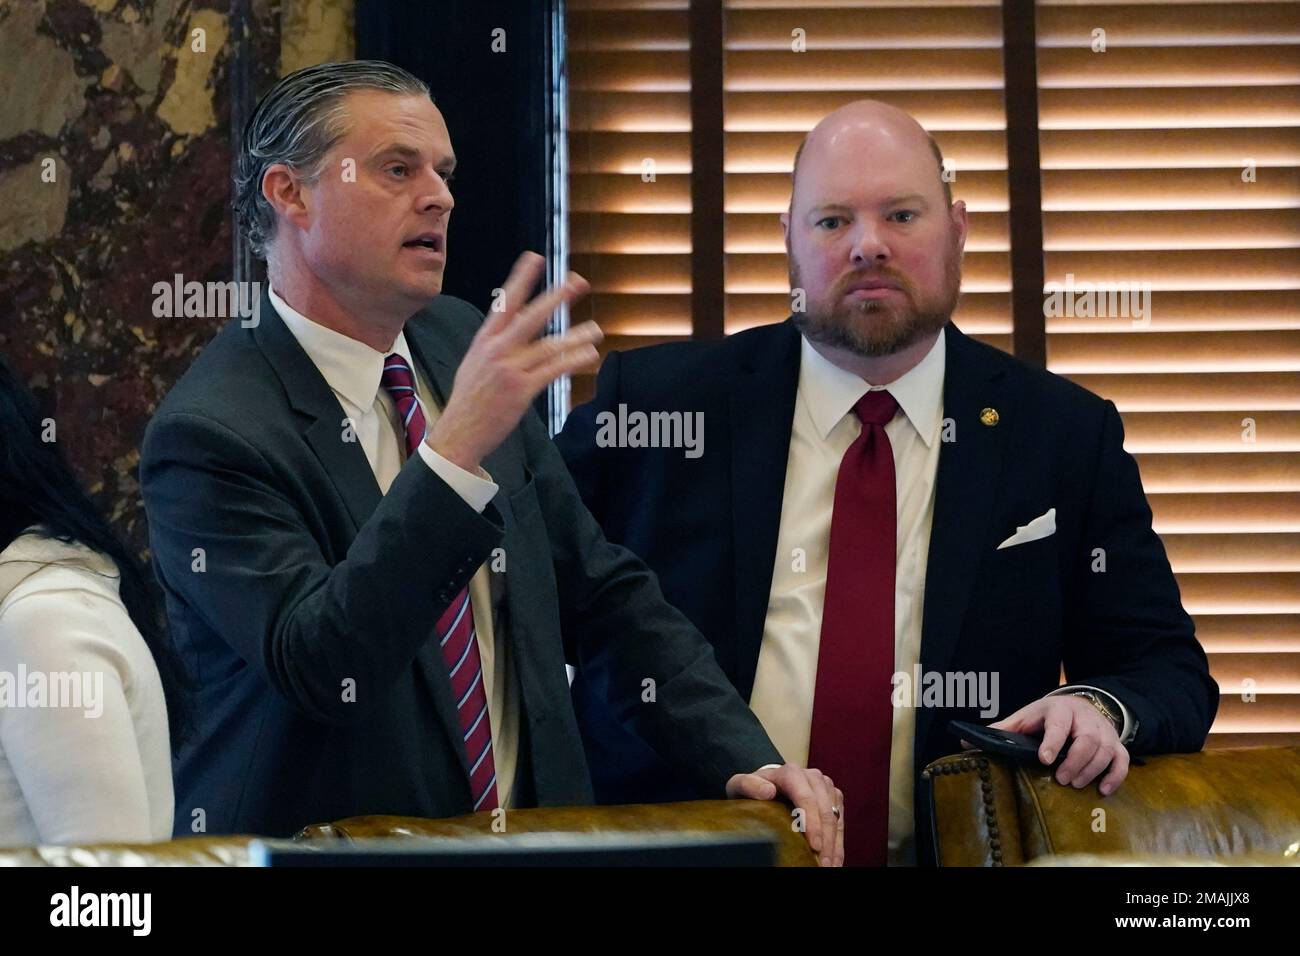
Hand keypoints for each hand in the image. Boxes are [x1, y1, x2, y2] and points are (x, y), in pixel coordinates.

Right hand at [428, 252, 599, 470]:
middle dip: (556, 297)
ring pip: (549, 346)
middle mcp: (497, 350)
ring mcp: (510, 369)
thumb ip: (497, 342)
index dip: (521, 278)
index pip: (505, 302)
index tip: (535, 258)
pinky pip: (553, 370)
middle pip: (531, 316)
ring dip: (575, 336)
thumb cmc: (470, 399)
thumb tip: (517, 323)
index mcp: (485, 340)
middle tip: (577, 282)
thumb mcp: (476, 362)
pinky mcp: (521, 390)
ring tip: (596, 330)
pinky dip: (573, 361)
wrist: (459, 431)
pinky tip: (589, 355)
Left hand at [726, 764, 844, 866]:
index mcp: (790, 772)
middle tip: (822, 864)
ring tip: (828, 866)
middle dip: (826, 839)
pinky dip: (838, 843)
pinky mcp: (833, 797)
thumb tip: (768, 791)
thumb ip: (748, 785)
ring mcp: (825, 786)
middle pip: (824, 810)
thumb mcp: (741, 785)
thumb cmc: (752, 788)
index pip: (806, 797)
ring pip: (835, 817)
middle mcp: (812, 776)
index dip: (812, 822)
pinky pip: (840, 821)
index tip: (814, 845)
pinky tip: (834, 861)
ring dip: (834, 844)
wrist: (766, 784)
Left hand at [963, 695, 1129, 795]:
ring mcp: (1104, 731)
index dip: (1053, 741)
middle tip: (1061, 779)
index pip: (1059, 723)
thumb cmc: (1046, 716)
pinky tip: (1102, 790)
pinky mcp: (1116, 743)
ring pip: (1105, 750)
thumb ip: (1002, 730)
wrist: (1079, 704)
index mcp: (1059, 709)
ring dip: (1091, 770)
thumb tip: (966, 742)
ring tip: (1075, 784)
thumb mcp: (1024, 718)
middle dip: (1074, 761)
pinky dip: (1115, 776)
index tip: (1044, 759)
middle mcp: (1085, 719)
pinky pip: (1122, 760)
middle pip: (1087, 739)